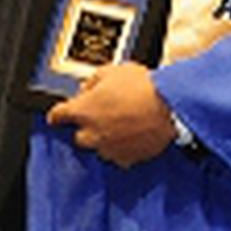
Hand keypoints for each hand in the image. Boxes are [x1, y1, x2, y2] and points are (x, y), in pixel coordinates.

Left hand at [46, 61, 177, 166]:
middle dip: (86, 126)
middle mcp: (91, 133)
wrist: (173, 108)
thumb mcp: (113, 71)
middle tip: (101, 116)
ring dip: (104, 138)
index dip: (58, 113)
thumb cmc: (145, 88)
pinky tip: (132, 136)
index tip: (59, 114)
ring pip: (98, 147)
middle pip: (77, 135)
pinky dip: (122, 149)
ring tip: (121, 126)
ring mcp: (108, 148)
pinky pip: (118, 156)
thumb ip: (94, 80)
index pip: (57, 115)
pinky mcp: (127, 159)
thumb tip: (87, 88)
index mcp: (82, 110)